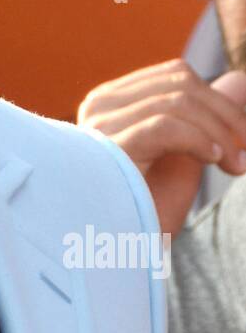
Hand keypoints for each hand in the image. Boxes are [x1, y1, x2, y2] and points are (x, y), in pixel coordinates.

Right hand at [77, 60, 245, 237]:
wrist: (110, 257)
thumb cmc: (143, 211)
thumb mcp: (185, 156)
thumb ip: (207, 118)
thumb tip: (239, 81)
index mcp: (114, 103)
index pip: (175, 76)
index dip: (219, 102)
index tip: (243, 140)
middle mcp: (101, 106)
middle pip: (180, 83)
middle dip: (226, 115)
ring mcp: (100, 124)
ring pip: (177, 102)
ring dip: (219, 133)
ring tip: (236, 166)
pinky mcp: (107, 147)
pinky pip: (165, 126)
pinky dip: (199, 140)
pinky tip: (214, 160)